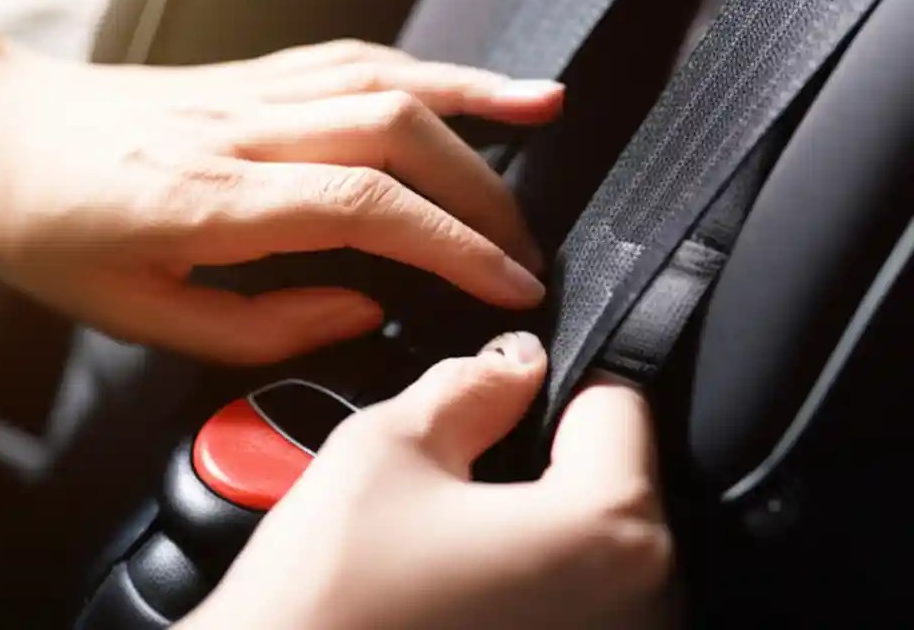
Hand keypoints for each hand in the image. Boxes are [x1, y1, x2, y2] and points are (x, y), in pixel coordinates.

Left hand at [0, 40, 562, 363]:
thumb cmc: (42, 228)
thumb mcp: (131, 313)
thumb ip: (252, 323)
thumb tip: (357, 314)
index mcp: (202, 200)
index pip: (358, 206)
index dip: (448, 244)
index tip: (504, 284)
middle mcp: (235, 132)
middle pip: (392, 134)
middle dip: (479, 193)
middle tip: (523, 251)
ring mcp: (244, 92)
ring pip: (382, 80)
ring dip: (471, 103)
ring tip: (543, 120)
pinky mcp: (248, 74)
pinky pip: (350, 59)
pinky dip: (422, 67)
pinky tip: (464, 83)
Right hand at [180, 332, 673, 628]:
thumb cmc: (326, 601)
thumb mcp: (387, 449)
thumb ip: (471, 387)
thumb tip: (516, 363)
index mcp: (607, 531)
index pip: (619, 405)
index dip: (550, 385)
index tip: (501, 401)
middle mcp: (642, 605)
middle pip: (618, 485)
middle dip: (547, 465)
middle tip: (456, 483)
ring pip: (599, 554)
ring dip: (540, 536)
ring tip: (447, 554)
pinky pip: (579, 609)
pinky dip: (532, 592)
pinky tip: (458, 601)